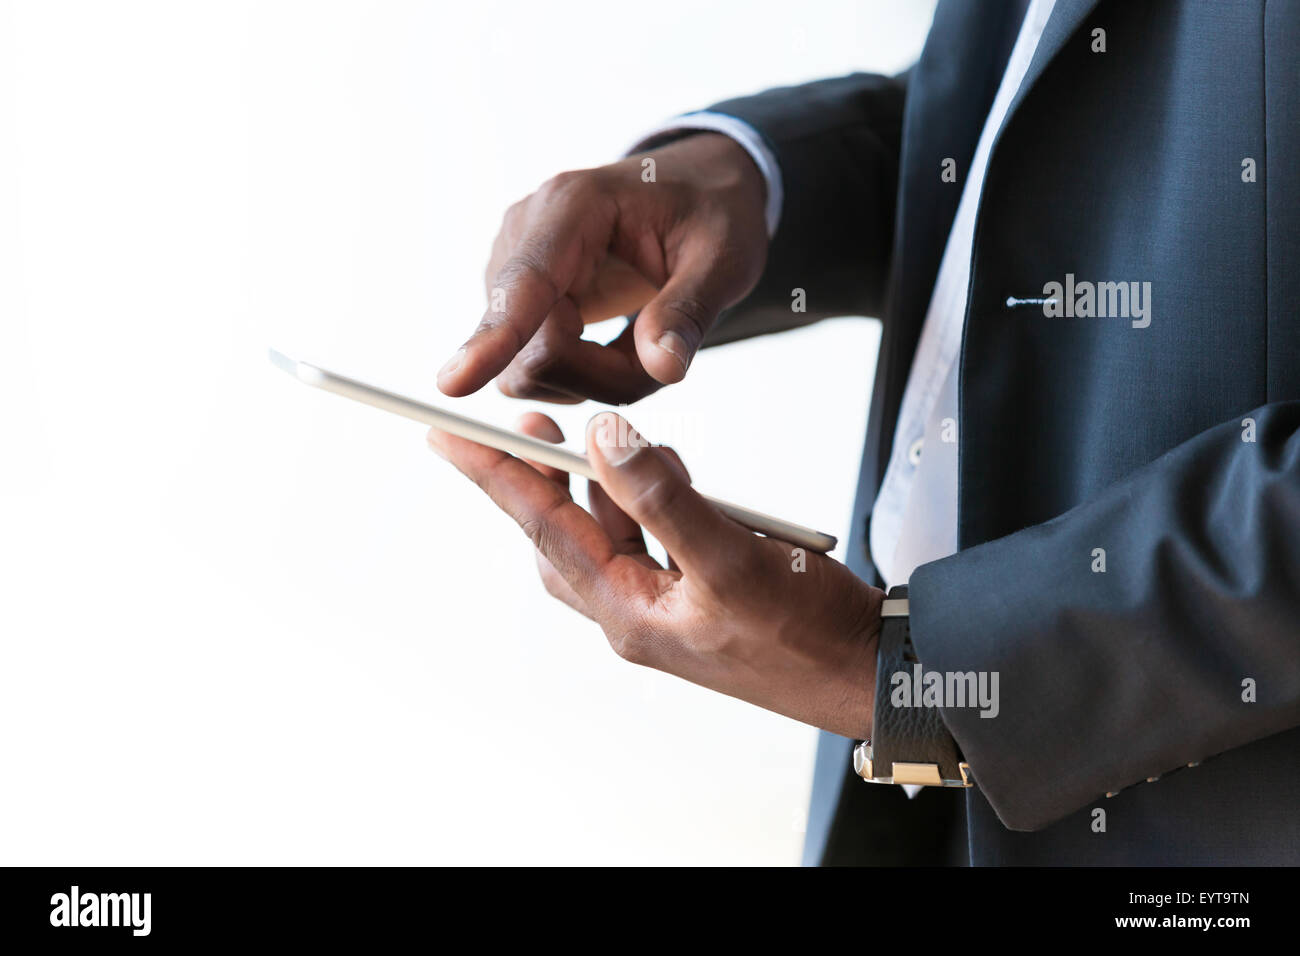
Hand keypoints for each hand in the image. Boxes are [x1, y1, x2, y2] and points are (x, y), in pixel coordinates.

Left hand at [427, 411, 882, 738]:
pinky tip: (665, 478)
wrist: (867, 676)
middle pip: (560, 535)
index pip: (545, 529)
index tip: (444, 436)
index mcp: (629, 611)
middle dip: (540, 479)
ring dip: (602, 486)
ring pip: (605, 535)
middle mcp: (634, 611)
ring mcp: (663, 606)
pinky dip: (646, 502)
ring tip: (616, 443)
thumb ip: (666, 498)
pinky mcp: (693, 596)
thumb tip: (605, 438)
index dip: (494, 476)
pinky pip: (647, 541)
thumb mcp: (734, 561)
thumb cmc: (810, 635)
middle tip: (527, 426)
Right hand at [436, 133, 768, 404]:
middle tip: (663, 350)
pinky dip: (584, 372)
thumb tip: (662, 368)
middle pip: (529, 346)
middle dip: (595, 372)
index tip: (453, 384)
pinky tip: (620, 339)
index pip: (526, 282)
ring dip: (592, 375)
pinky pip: (535, 365)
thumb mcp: (725, 258)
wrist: (698, 189)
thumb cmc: (713, 214)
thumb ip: (689, 312)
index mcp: (576, 207)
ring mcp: (513, 266)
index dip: (494, 336)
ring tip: (647, 334)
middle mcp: (527, 232)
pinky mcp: (517, 298)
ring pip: (528, 365)